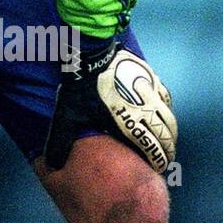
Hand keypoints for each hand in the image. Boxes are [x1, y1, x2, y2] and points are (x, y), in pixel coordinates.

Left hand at [43, 40, 176, 173]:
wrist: (90, 53)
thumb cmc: (80, 87)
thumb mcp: (68, 116)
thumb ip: (61, 140)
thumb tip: (52, 163)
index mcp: (128, 123)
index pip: (152, 149)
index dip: (158, 162)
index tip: (158, 169)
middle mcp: (145, 110)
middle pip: (166, 136)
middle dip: (168, 151)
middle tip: (165, 160)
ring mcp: (151, 93)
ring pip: (169, 118)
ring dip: (170, 133)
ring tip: (167, 141)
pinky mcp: (152, 78)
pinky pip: (166, 98)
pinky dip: (167, 110)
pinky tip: (163, 114)